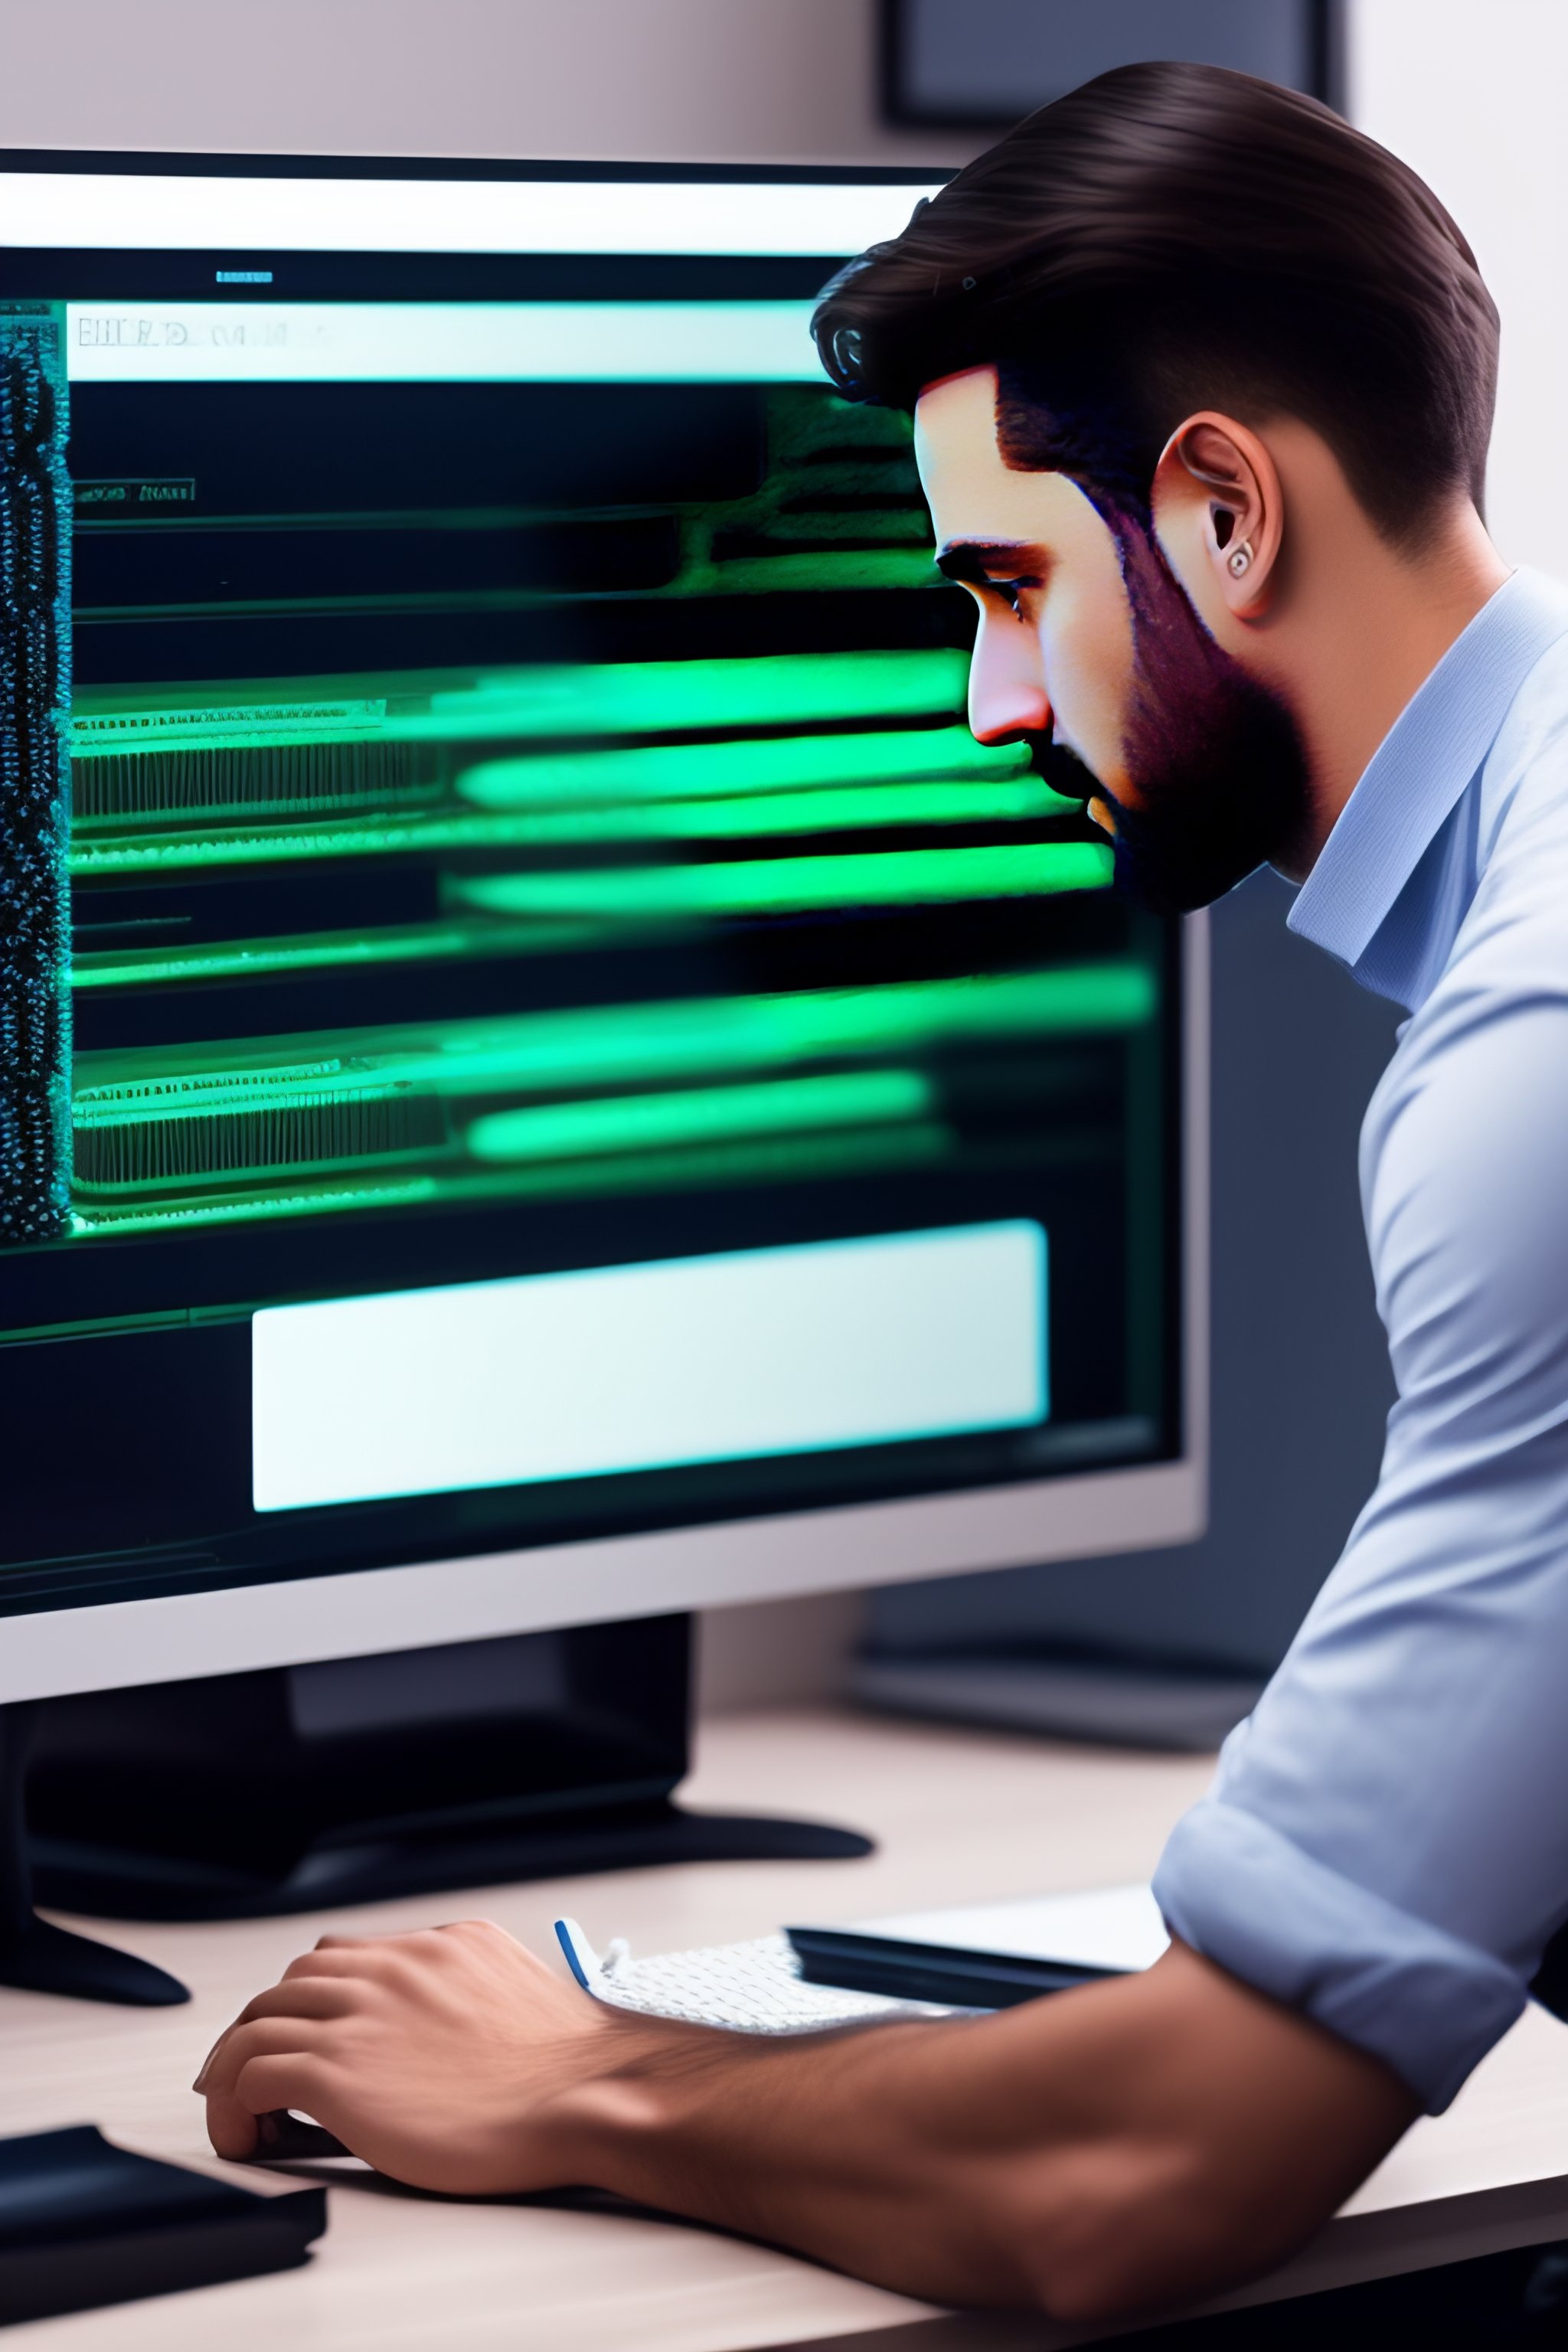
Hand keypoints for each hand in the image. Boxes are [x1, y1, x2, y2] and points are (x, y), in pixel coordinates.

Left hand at [194, 1917, 624, 2193]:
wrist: (582, 2095)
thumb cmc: (565, 2065)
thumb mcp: (512, 1988)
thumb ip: (464, 1986)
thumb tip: (446, 2014)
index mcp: (434, 1948)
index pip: (339, 1956)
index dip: (310, 2002)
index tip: (306, 2040)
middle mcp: (391, 1969)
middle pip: (290, 1983)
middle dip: (267, 2028)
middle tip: (260, 2078)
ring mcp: (362, 2017)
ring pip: (257, 2021)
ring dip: (236, 2065)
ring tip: (242, 2111)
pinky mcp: (339, 2074)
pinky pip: (252, 2073)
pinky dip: (234, 2103)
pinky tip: (248, 2135)